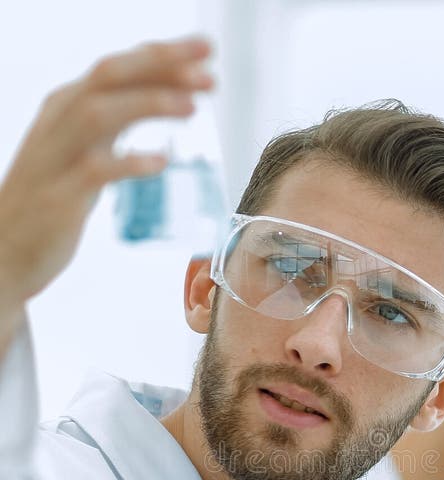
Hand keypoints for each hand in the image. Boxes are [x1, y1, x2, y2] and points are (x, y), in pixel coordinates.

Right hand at [0, 37, 213, 309]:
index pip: (118, 67)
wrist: (6, 252)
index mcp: (67, 106)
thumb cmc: (52, 201)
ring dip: (149, 104)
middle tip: (210, 72)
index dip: (163, 55)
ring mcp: (57, 157)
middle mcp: (59, 121)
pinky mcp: (60, 196)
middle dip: (162, 67)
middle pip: (110, 76)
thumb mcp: (84, 150)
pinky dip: (130, 161)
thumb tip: (161, 100)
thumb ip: (114, 125)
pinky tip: (162, 161)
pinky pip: (96, 170)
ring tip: (194, 108)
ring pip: (100, 113)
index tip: (206, 50)